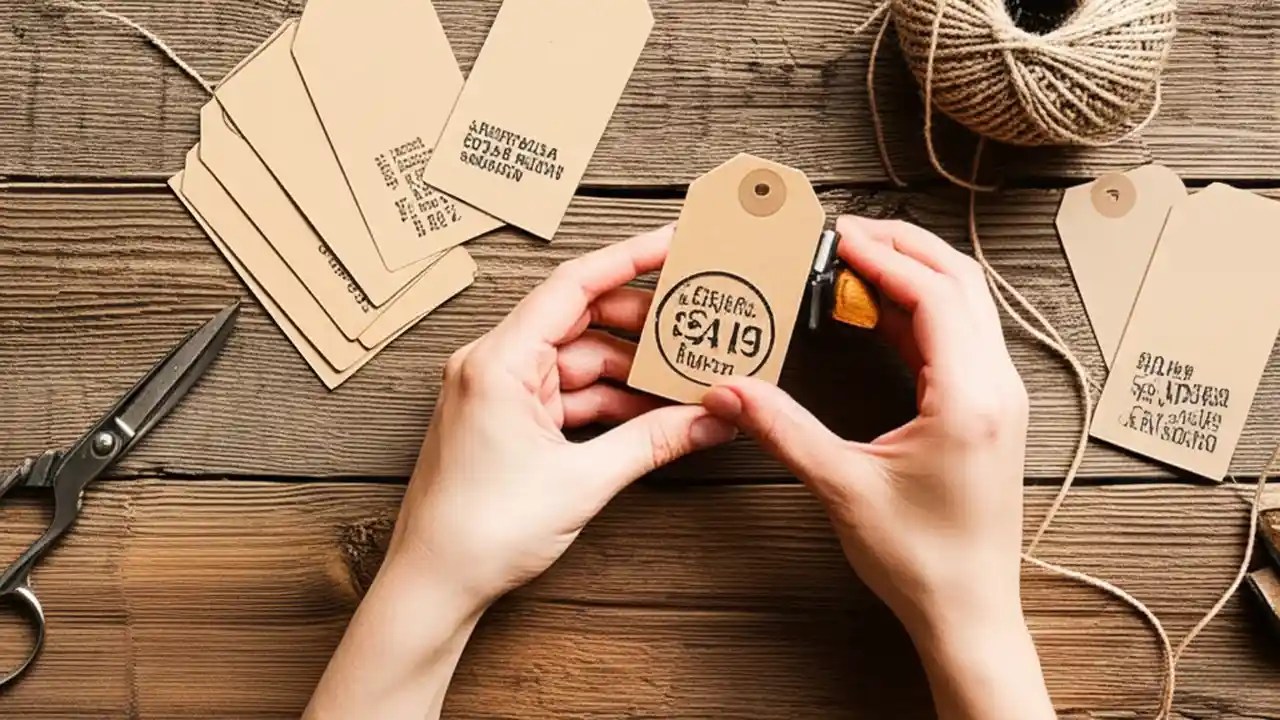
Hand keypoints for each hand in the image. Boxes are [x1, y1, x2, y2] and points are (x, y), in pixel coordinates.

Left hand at [307, 226, 736, 719]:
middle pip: (579, 321)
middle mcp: (492, 366)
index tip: (675, 242)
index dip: (629, 258)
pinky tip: (651, 409)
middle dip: (642, 324)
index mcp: (498, 361)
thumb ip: (653, 441)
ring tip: (685, 374)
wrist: (433, 586)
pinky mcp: (505, 422)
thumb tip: (711, 418)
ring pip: (578, 363)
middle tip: (697, 320)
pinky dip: (607, 401)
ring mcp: (497, 394)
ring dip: (630, 370)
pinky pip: (566, 395)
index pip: (573, 285)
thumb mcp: (583, 481)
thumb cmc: (482, 532)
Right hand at [702, 216, 1050, 718]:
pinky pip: (961, 337)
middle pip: (960, 282)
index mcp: (969, 399)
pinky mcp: (990, 412)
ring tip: (856, 263)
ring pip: (967, 305)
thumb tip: (729, 391)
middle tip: (845, 233)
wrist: (968, 611)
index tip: (836, 237)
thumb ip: (783, 429)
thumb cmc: (921, 560)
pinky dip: (921, 311)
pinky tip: (877, 312)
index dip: (881, 257)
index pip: (932, 294)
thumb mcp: (842, 488)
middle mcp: (996, 388)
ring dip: (915, 274)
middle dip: (903, 247)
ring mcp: (1000, 398)